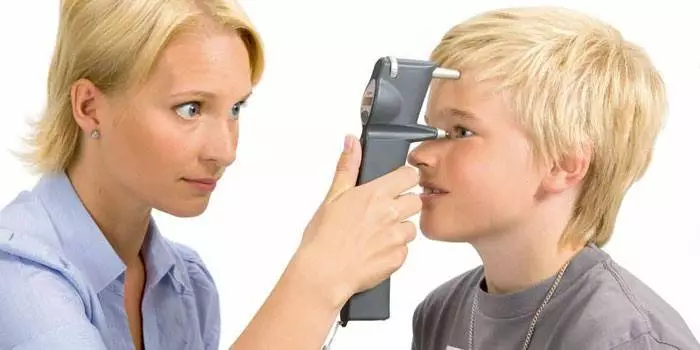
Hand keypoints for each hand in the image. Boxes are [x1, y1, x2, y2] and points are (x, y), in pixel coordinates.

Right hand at [292, 134, 420, 308]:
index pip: (410, 175)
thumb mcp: (332, 197)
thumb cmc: (323, 238)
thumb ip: (347, 167)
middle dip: (404, 203)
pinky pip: (404, 250)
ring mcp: (396, 238)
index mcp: (375, 194)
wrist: (323, 274)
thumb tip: (351, 142)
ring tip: (375, 234)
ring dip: (399, 228)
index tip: (396, 183)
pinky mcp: (398, 259)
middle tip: (383, 212)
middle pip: (416, 200)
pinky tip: (374, 251)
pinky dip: (393, 250)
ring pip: (412, 227)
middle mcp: (391, 214)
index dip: (404, 178)